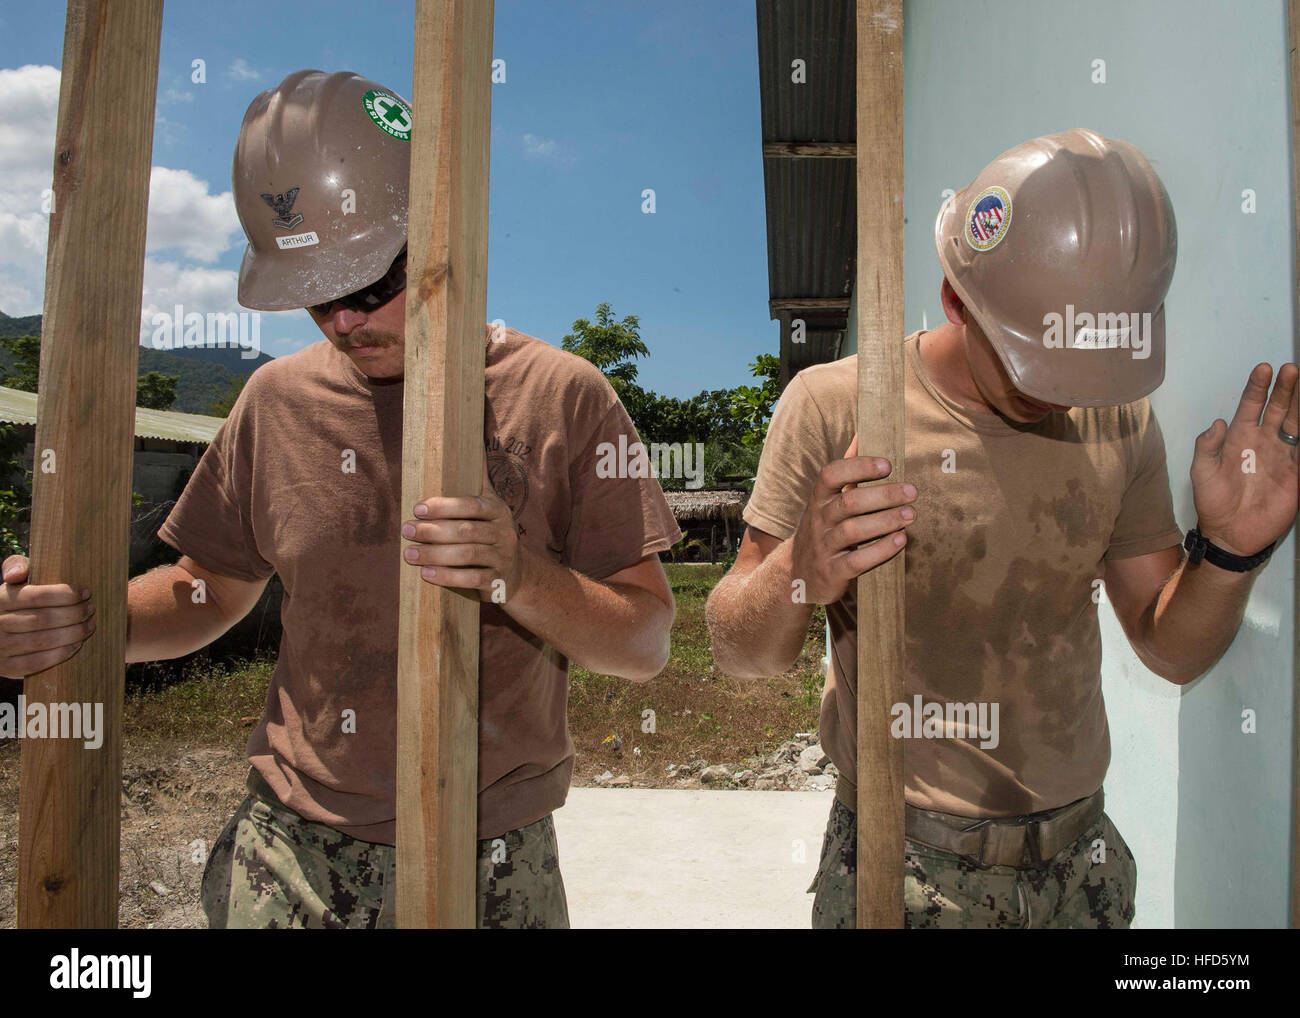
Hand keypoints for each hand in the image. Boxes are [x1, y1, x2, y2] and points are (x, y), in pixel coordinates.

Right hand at [0, 555, 96, 677]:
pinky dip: (61, 653)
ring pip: (44, 641)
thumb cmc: (11, 603)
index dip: (66, 594)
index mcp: (0, 599)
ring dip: (73, 633)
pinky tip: (77, 644)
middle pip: (44, 619)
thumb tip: (17, 574)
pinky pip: (37, 662)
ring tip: (89, 625)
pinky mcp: (5, 667)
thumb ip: (17, 567)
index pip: (37, 596)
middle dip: (75, 613)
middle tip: (91, 609)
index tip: (86, 592)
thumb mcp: (12, 583)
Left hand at [400, 459, 524, 600]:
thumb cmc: (493, 534)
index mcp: (497, 510)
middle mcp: (503, 532)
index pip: (471, 505)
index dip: (444, 506)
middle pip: (466, 530)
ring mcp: (502, 557)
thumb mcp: (490, 505)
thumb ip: (478, 479)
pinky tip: (426, 574)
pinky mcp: (497, 581)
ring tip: (409, 555)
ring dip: (435, 554)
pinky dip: (448, 577)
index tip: (418, 508)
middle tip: (406, 530)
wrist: (517, 574)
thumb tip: (472, 437)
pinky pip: (471, 579)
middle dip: (433, 531)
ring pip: (467, 555)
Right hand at [788, 435, 916, 604]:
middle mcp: (818, 520)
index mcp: (819, 499)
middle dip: (883, 495)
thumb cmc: (823, 529)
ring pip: (853, 531)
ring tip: (910, 514)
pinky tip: (900, 540)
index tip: (887, 464)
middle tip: (912, 492)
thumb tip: (863, 433)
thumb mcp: (826, 500)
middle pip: (848, 503)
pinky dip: (880, 551)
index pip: (831, 475)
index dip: (858, 467)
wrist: (797, 574)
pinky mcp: (833, 572)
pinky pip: (856, 561)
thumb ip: (846, 469)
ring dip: (885, 521)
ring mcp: (824, 547)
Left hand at [1192, 362, 1298, 556]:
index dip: (1257, 388)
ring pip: (1296, 423)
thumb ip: (1207, 447)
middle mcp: (1263, 442)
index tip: (1263, 369)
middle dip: (1285, 389)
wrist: (1230, 533)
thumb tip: (1218, 422)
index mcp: (1239, 438)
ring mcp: (1282, 456)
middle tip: (1291, 369)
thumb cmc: (1213, 502)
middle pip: (1278, 409)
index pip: (1251, 406)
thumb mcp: (1202, 473)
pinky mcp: (1296, 472)